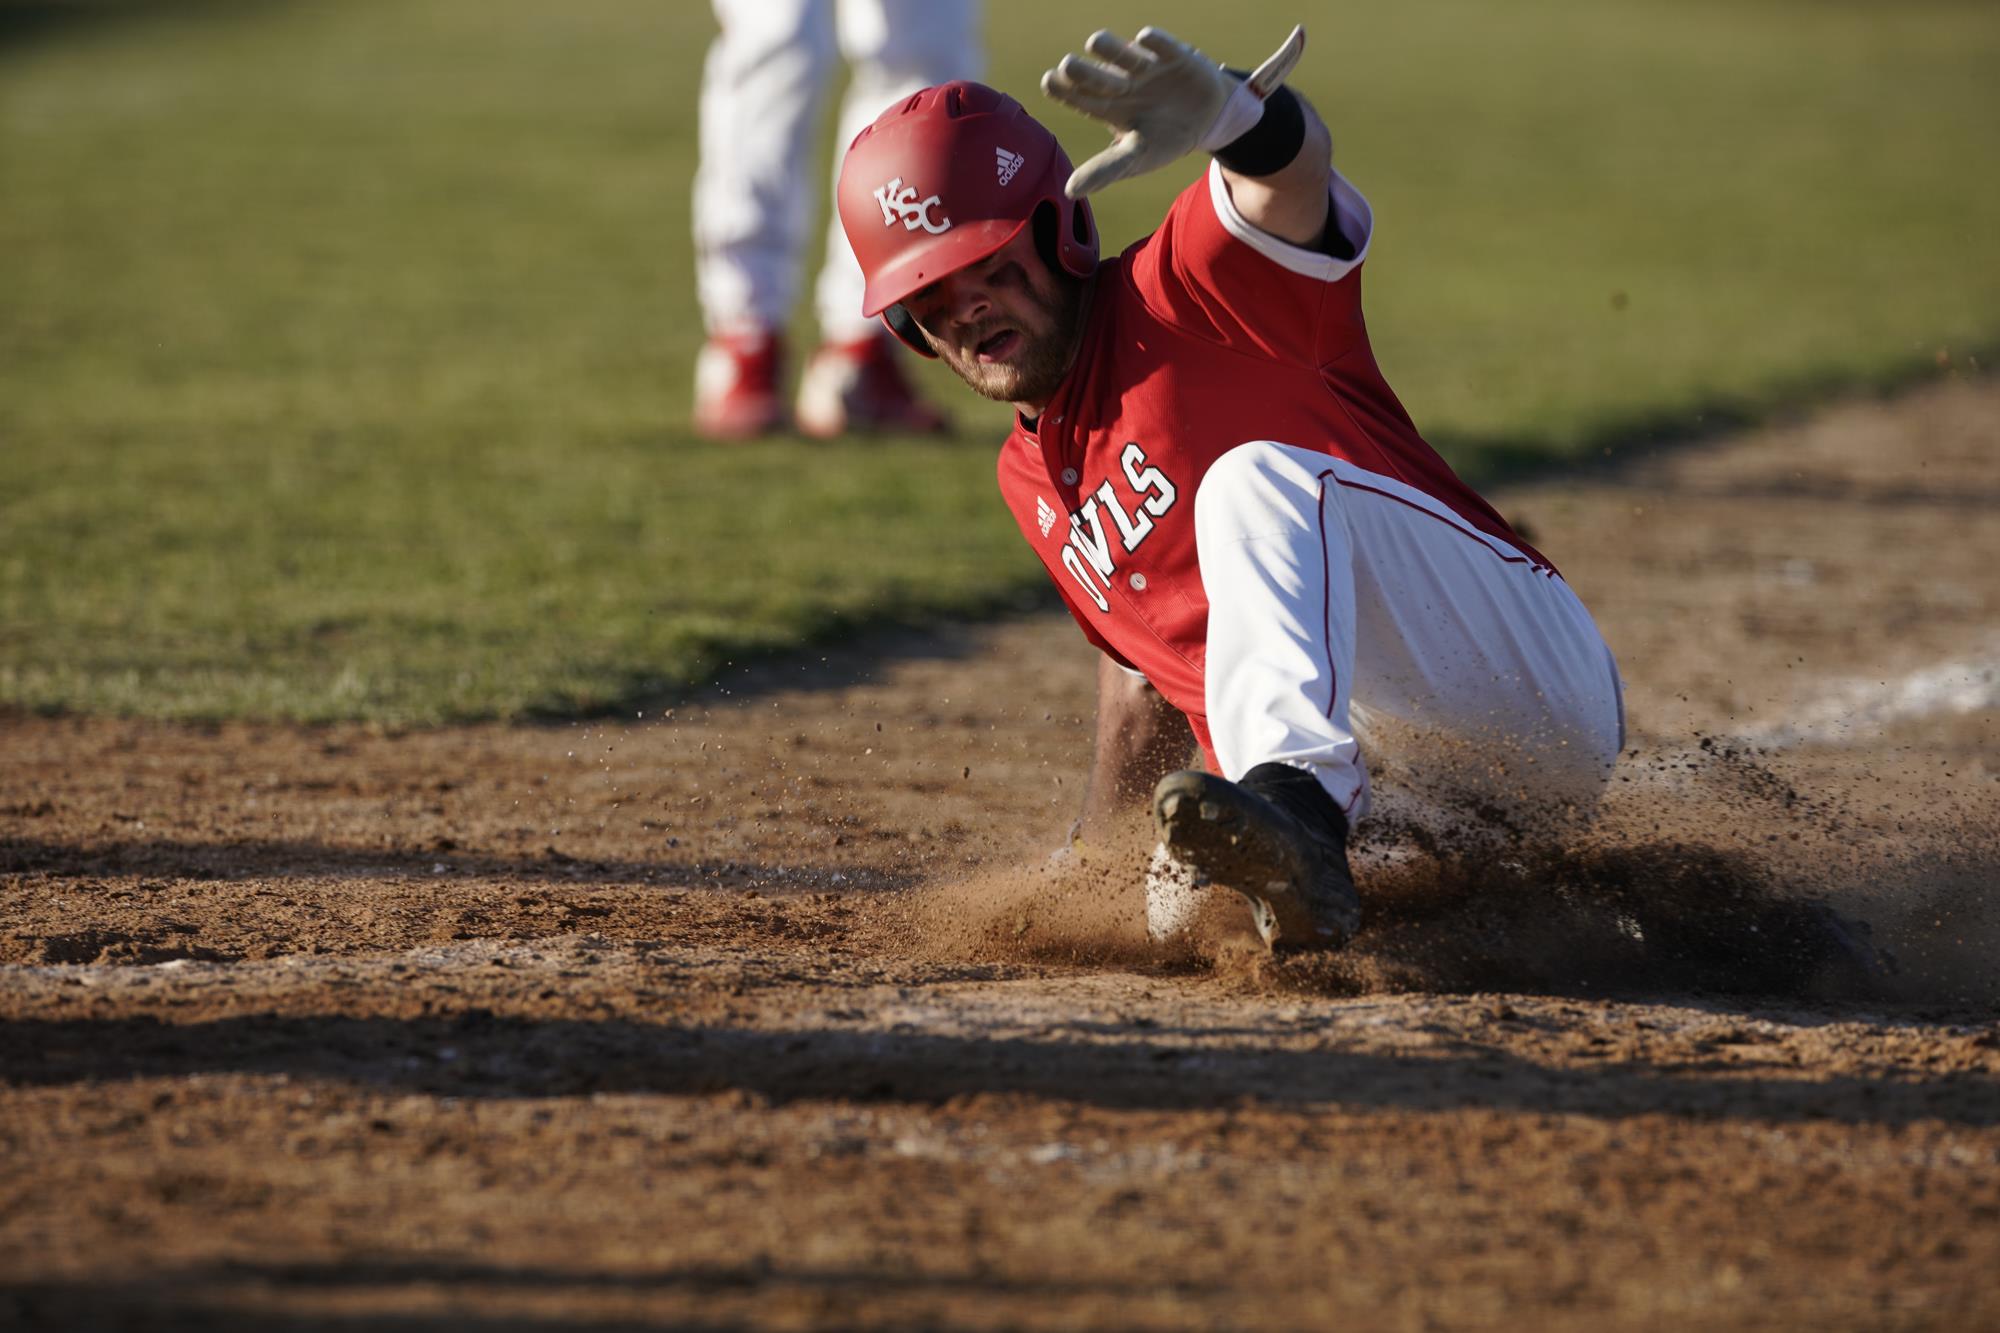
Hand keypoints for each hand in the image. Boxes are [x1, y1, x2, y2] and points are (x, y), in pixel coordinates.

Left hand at [1041, 24, 1305, 198]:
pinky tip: (1145, 38)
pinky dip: (1156, 42)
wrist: (1207, 120)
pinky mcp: (1175, 56)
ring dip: (1111, 48)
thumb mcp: (1136, 158)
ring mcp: (1148, 68)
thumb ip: (1105, 170)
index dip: (1064, 90)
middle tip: (1067, 66)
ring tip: (1095, 43)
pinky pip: (1164, 45)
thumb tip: (1069, 191)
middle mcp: (1123, 83)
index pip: (1081, 98)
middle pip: (1098, 77)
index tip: (1049, 81)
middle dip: (1083, 72)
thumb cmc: (1164, 139)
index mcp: (1109, 107)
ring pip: (1124, 54)